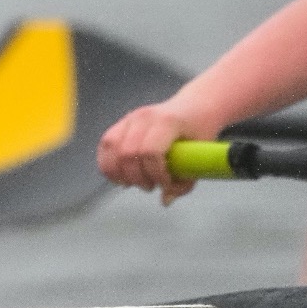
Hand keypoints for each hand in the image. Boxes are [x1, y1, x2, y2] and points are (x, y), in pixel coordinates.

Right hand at [96, 102, 217, 205]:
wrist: (194, 106)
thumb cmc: (199, 132)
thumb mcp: (200, 157)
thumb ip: (184, 182)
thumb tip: (165, 201)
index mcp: (167, 122)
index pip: (151, 151)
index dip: (155, 174)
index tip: (165, 185)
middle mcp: (144, 117)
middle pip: (128, 152)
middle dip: (137, 177)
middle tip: (150, 187)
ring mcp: (130, 117)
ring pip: (112, 147)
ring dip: (118, 172)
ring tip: (132, 183)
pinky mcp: (122, 122)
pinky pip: (106, 143)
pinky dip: (107, 163)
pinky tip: (118, 175)